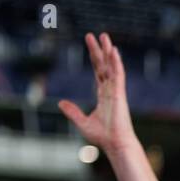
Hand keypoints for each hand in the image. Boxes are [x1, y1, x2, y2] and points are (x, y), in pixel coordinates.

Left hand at [58, 33, 136, 154]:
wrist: (115, 144)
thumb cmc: (103, 137)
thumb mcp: (82, 122)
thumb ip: (72, 111)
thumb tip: (60, 103)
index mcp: (104, 95)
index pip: (99, 72)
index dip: (95, 59)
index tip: (91, 46)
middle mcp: (111, 90)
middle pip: (104, 66)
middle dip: (99, 50)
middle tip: (94, 35)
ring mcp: (116, 91)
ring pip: (112, 66)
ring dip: (108, 51)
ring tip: (104, 36)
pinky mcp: (119, 94)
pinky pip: (118, 74)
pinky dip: (116, 62)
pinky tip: (113, 50)